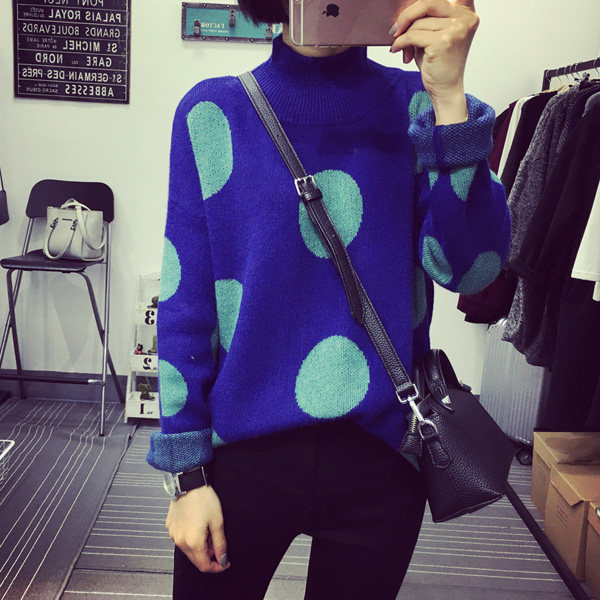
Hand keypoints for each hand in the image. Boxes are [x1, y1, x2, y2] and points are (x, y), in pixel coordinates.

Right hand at [166, 485, 230, 572]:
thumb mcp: (217, 521)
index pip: (204, 566)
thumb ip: (220, 544)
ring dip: (200, 547)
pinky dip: (191, 538)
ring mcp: (173, 534)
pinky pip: (181, 539)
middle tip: (217, 542)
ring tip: (208, 530)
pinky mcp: (170, 527)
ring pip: (188, 550)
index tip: (224, 562)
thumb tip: (222, 560)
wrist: (188, 482)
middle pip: (195, 559)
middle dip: (209, 556)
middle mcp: (180, 541)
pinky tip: (197, 525)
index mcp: (192, 542)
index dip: (216, 567)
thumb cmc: (203, 499)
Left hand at [390, 0, 478, 121]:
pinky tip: (398, 49)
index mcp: (466, 13)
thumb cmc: (438, 63)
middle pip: (428, 2)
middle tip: (395, 29)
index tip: (416, 8)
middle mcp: (465, 18)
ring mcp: (456, 29)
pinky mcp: (443, 41)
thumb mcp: (433, 35)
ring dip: (404, 35)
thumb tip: (403, 11)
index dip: (426, 1)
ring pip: (418, 22)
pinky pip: (413, 35)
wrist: (445, 89)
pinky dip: (401, 42)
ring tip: (402, 48)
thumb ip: (426, 18)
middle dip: (407, 15)